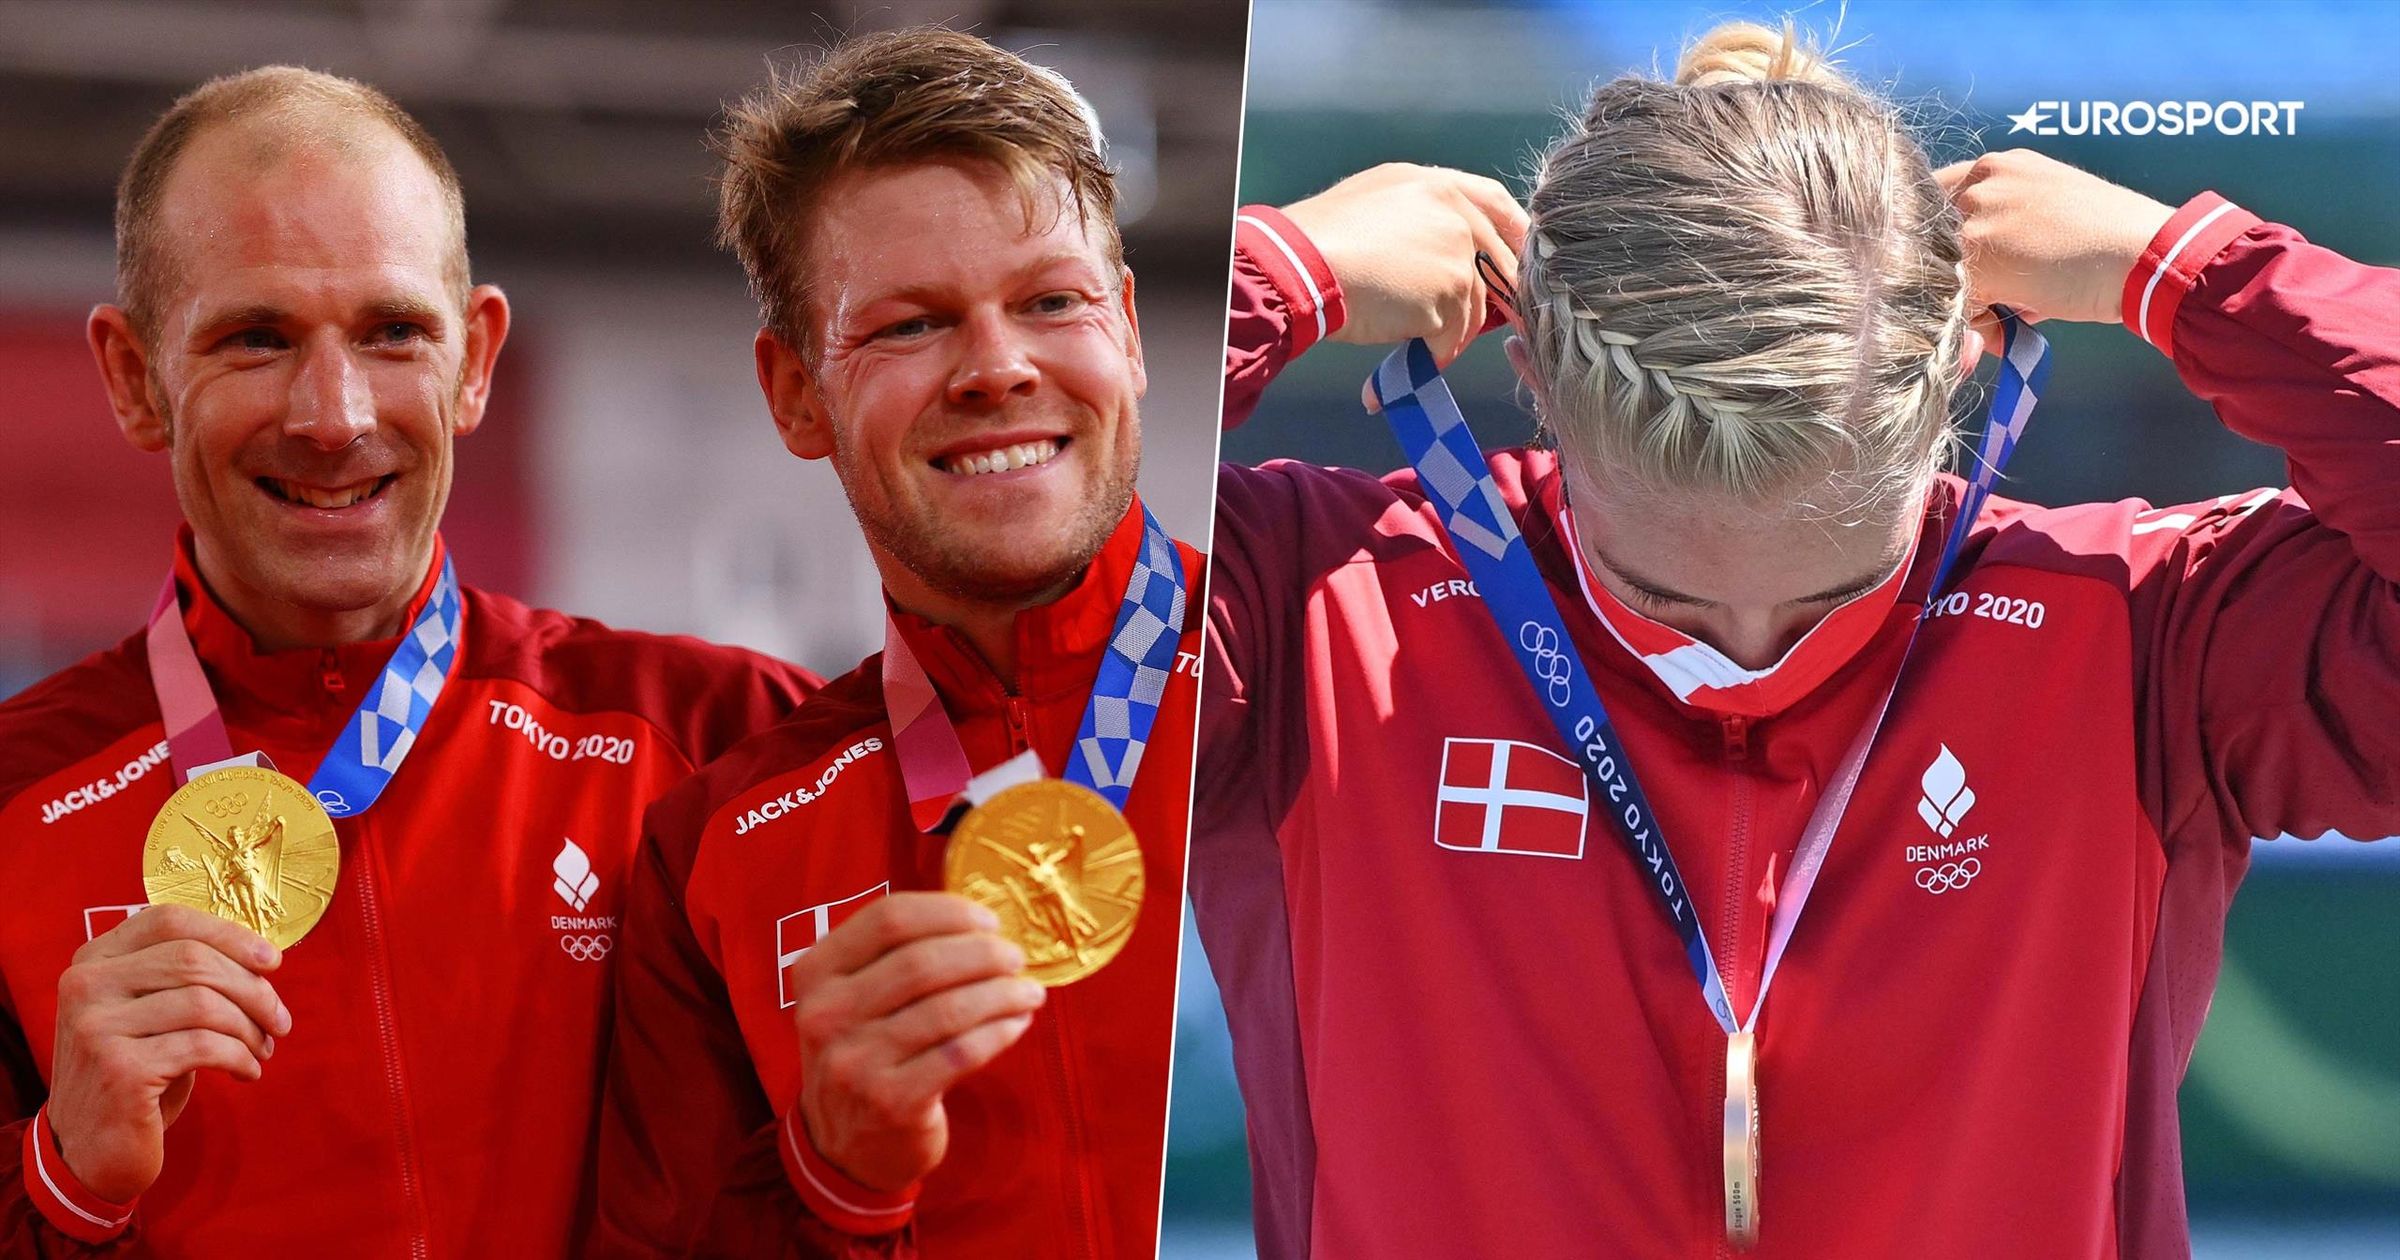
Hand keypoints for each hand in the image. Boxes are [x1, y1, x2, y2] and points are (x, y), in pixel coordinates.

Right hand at [46, 905, 287, 1202]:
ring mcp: (96, 1028)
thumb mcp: (150, 1014)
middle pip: (193, 960)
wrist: (88, 1151)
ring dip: (250, 1028)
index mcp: (93, 961)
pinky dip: (239, 1057)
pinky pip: (204, 1046)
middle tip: (279, 1021)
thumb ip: (183, 977)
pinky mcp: (119, 1070)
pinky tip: (247, 1072)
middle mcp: (85, 986)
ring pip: (204, 1003)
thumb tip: (261, 956)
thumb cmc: (136, 1074)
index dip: (229, 935)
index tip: (271, 962)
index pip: (168, 920)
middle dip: (252, 989)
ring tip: (262, 1050)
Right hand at [787, 893, 1043, 1192]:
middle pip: (922, 961)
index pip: (887, 919)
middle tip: (1015, 957)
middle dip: (983, 953)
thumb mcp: (854, 999)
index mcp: (816, 973)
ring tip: (1029, 991)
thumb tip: (982, 923)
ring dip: (1002, 993)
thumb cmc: (866, 1053)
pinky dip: (998, 1032)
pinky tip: (1016, 1023)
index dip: (948, 912)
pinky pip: (961, 1053)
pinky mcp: (891, 1102)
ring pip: (948, 1008)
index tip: (989, 920)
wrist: (846, 1146)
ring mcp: (856, 1062)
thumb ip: (896, 956)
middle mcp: (827, 1015)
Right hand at [1281, 162, 1528, 369]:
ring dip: (1447, 333)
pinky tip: (1409, 354)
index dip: (1512, 233)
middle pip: (1494, 263)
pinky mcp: (1450, 294)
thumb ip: (1418, 218)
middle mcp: (1454, 214)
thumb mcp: (1374, 204)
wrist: (1300, 264)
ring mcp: (1456, 254)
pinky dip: (1433, 352)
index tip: (1519, 259)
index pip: (1494, 202)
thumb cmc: (1320, 240)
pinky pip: (1452, 336)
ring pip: (1473, 308)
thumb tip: (1437, 256)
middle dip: (1490, 299)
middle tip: (1479, 325)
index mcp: (1435, 185)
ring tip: (1414, 342)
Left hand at [1937, 149, 2174, 351]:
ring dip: (1969, 304)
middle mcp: (1980, 184)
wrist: (2146, 254)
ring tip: (2016, 311)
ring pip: (1941, 274)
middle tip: (1993, 302)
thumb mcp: (2051, 217)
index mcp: (1999, 167)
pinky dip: (1978, 326)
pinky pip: (1954, 304)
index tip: (1969, 274)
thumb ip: (2006, 239)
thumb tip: (1979, 287)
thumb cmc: (2113, 240)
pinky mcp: (1976, 259)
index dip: (1952, 249)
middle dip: (1957, 280)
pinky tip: (2017, 323)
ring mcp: (1975, 218)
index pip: (1941, 207)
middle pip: (1934, 243)